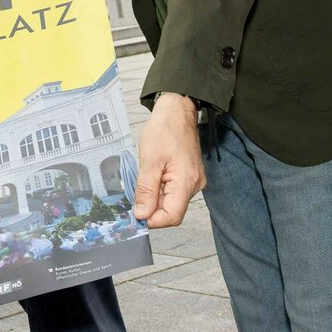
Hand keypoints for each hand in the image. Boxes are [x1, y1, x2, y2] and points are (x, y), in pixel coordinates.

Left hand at [132, 93, 204, 228]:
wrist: (177, 112)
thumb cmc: (165, 130)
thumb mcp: (149, 161)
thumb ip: (146, 190)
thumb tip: (142, 214)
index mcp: (186, 182)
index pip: (172, 217)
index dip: (153, 219)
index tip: (137, 213)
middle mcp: (194, 185)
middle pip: (171, 211)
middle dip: (152, 206)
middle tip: (137, 192)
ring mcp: (193, 181)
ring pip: (171, 201)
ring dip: (155, 196)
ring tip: (147, 176)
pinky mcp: (189, 176)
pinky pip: (173, 191)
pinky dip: (160, 188)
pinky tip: (154, 175)